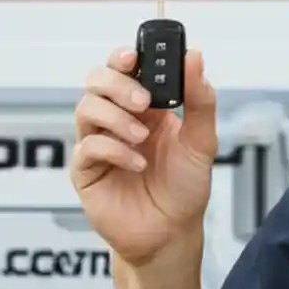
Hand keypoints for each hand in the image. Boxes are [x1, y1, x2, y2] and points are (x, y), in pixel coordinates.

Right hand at [70, 46, 217, 267]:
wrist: (172, 232)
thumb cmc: (185, 187)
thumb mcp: (202, 141)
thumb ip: (200, 101)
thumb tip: (195, 57)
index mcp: (145, 107)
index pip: (125, 68)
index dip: (124, 57)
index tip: (133, 56)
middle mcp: (118, 120)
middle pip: (97, 81)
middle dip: (117, 84)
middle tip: (142, 101)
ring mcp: (99, 144)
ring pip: (85, 109)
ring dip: (115, 117)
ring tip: (141, 137)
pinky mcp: (86, 171)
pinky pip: (87, 147)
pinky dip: (113, 150)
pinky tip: (137, 163)